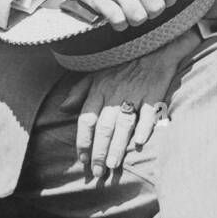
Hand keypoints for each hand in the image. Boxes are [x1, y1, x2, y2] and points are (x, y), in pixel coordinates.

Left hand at [59, 28, 201, 179]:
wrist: (153, 45)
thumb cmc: (123, 62)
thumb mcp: (96, 72)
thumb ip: (79, 91)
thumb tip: (62, 109)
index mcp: (99, 89)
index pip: (87, 119)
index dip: (83, 140)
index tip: (83, 159)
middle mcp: (114, 93)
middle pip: (104, 127)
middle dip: (99, 151)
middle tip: (97, 172)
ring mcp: (135, 93)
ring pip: (124, 124)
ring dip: (118, 146)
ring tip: (113, 165)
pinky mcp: (154, 94)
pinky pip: (149, 113)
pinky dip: (145, 127)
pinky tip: (140, 143)